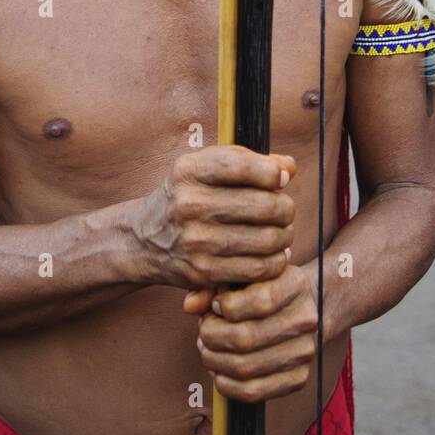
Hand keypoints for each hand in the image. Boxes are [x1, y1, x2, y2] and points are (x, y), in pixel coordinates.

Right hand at [138, 146, 295, 289]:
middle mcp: (190, 204)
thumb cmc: (187, 197)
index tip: (280, 179)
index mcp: (190, 171)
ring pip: (267, 240)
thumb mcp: (206, 169)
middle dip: (285, 208)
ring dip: (284, 236)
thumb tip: (289, 167)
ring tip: (281, 232)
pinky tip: (272, 254)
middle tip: (285, 211)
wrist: (144, 239)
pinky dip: (275, 262)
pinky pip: (257, 269)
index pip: (243, 166)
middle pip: (264, 206)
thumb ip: (249, 162)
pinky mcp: (203, 272)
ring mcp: (195, 241)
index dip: (273, 173)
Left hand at [184, 263, 318, 402]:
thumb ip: (213, 285)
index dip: (228, 305)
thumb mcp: (243, 276)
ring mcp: (304, 351)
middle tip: (204, 330)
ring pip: (245, 367)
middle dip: (212, 336)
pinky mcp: (298, 378)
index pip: (261, 300)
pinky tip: (218, 371)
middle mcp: (306, 319)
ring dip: (214, 360)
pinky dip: (226, 385)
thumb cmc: (263, 287)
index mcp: (296, 284)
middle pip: (246, 338)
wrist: (304, 307)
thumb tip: (190, 306)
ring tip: (207, 348)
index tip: (216, 305)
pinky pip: (253, 391)